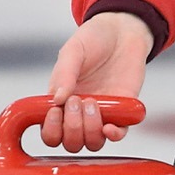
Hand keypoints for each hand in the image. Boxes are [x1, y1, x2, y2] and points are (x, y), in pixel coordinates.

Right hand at [39, 12, 152, 152]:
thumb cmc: (94, 39)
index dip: (51, 130)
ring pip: (92, 143)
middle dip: (72, 127)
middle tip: (77, 100)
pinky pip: (118, 135)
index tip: (56, 110)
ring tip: (93, 103)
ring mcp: (102, 114)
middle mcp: (80, 113)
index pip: (50, 133)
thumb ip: (64, 73)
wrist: (123, 31)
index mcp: (61, 101)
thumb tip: (57, 99)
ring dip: (90, 130)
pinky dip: (113, 135)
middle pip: (71, 143)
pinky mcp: (123, 111)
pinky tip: (110, 126)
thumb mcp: (74, 50)